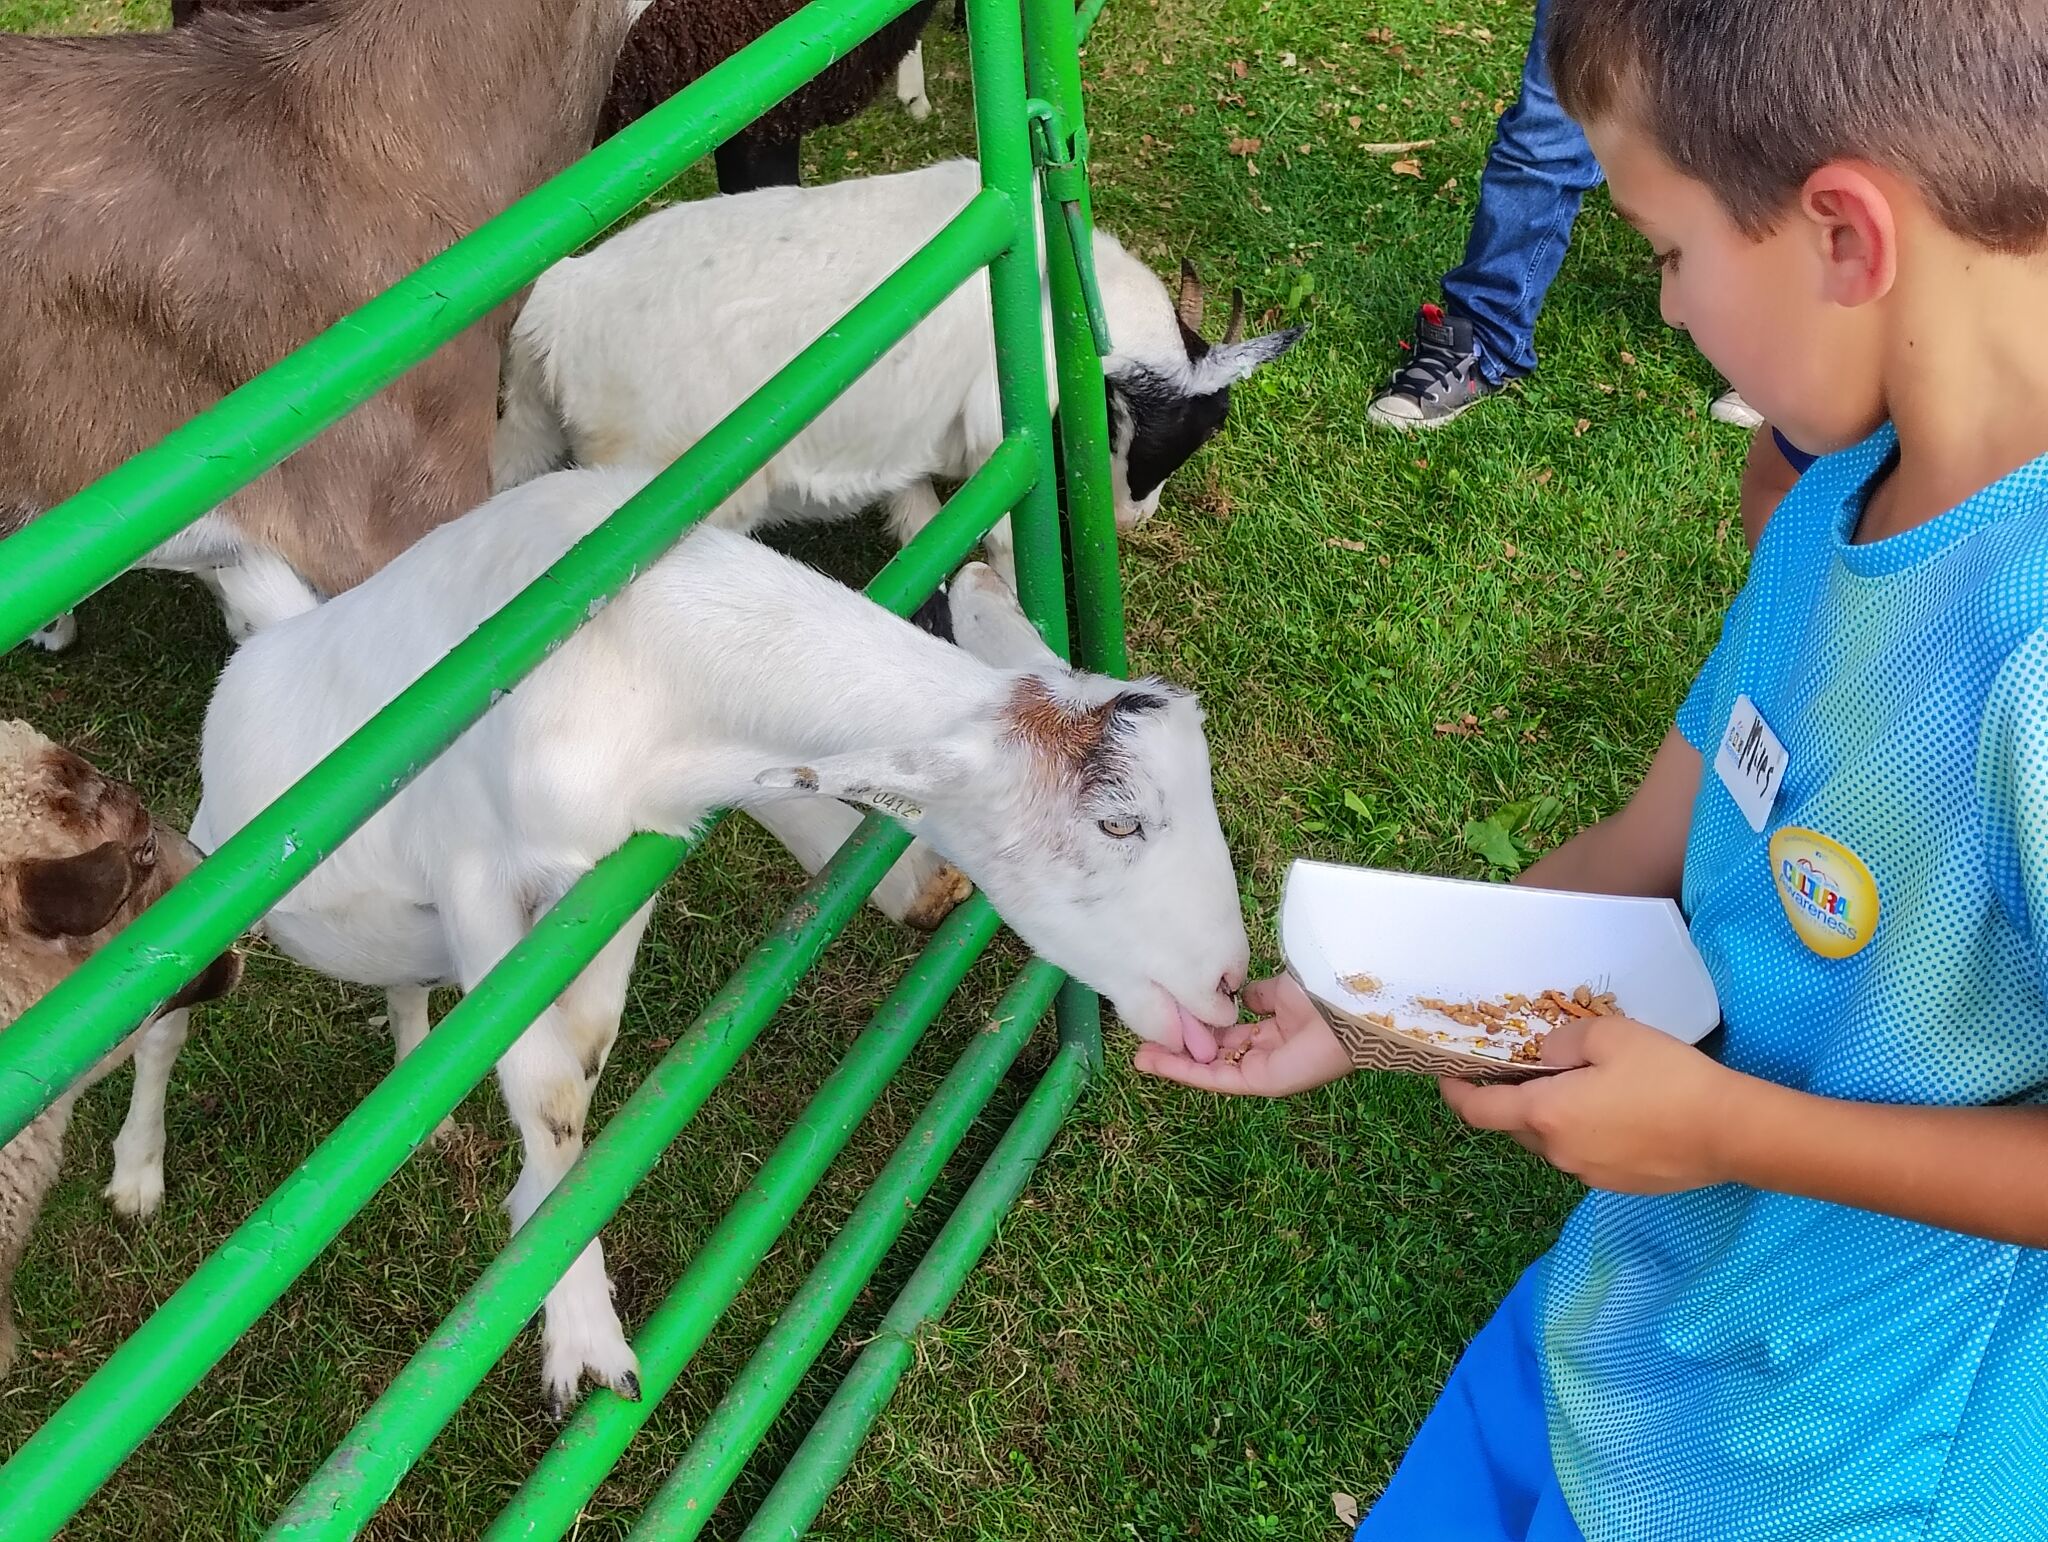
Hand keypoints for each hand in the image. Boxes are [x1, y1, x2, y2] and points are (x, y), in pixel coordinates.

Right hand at [1132, 974, 1353, 1096]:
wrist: (1343, 1006)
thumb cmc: (1319, 992)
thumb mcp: (1279, 990)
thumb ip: (1257, 997)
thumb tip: (1241, 996)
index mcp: (1273, 1031)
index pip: (1228, 1034)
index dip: (1200, 1028)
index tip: (1172, 1018)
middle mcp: (1266, 1054)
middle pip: (1214, 1055)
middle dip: (1181, 1049)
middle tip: (1145, 1042)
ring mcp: (1262, 1070)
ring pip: (1209, 1069)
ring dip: (1175, 1064)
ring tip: (1140, 1056)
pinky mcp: (1260, 1082)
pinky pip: (1217, 1078)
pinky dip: (1187, 1071)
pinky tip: (1159, 1062)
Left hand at [1438, 1015, 1742, 1192]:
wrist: (1731, 1132)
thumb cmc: (1667, 1076)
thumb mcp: (1609, 1036)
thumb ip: (1561, 1042)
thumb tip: (1544, 1055)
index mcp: (1546, 1115)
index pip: (1479, 1111)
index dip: (1455, 1092)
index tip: (1447, 1075)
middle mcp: (1558, 1152)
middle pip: (1514, 1127)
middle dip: (1509, 1099)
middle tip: (1526, 1066)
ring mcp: (1588, 1174)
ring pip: (1550, 1142)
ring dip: (1550, 1116)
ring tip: (1579, 1084)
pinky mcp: (1617, 1184)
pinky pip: (1582, 1154)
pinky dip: (1581, 1131)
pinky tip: (1613, 1109)